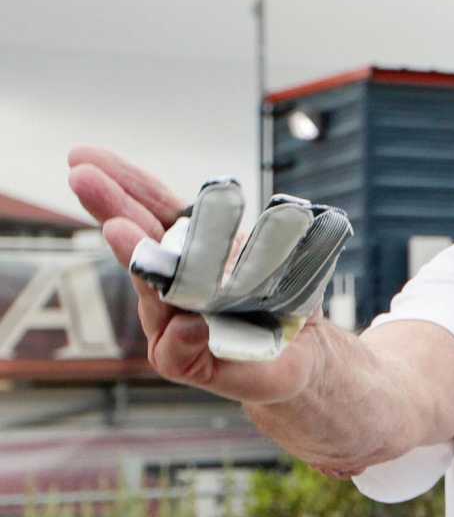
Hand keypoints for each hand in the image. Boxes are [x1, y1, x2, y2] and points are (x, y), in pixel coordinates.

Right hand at [67, 146, 321, 403]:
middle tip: (82, 179)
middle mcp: (170, 281)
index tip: (82, 155)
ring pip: (153, 293)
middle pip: (140, 242)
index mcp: (188, 246)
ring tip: (118, 230)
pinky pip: (177, 348)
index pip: (151, 208)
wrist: (308, 352)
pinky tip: (190, 324)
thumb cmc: (284, 298)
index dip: (124, 182)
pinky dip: (183, 335)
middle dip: (112, 208)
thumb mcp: (277, 258)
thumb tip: (226, 228)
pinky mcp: (186, 361)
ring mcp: (172, 322)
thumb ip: (256, 242)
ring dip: (138, 258)